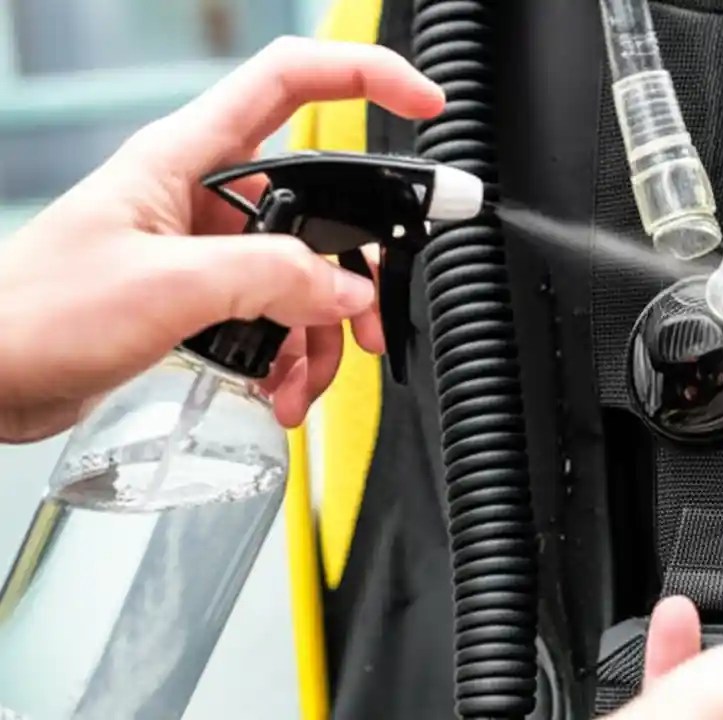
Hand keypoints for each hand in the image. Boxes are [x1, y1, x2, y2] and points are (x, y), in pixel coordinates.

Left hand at [0, 37, 444, 442]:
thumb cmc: (33, 315)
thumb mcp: (167, 287)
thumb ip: (271, 278)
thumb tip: (345, 290)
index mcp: (187, 157)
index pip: (291, 81)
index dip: (366, 78)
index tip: (424, 104)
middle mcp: (203, 197)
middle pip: (318, 206)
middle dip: (352, 271)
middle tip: (366, 319)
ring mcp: (205, 251)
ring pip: (303, 275)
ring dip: (317, 336)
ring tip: (299, 384)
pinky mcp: (201, 300)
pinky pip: (275, 317)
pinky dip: (289, 358)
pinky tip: (276, 391)